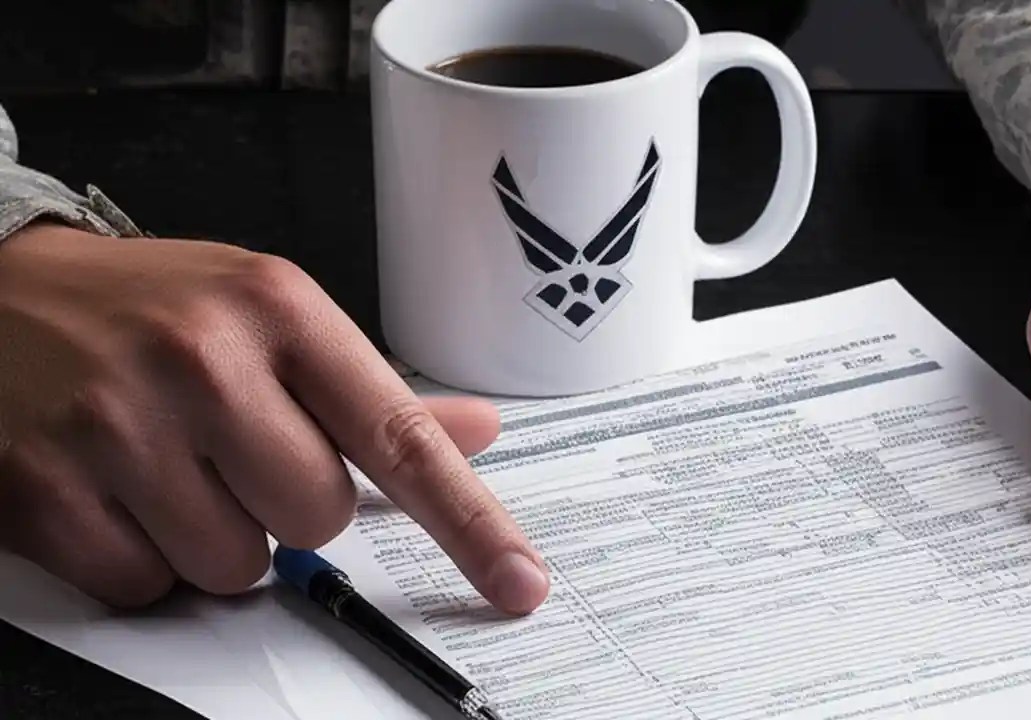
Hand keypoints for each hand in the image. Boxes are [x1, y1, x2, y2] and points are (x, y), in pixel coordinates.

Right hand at [0, 224, 549, 612]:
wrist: (1, 292)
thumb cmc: (148, 308)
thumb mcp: (267, 315)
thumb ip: (372, 389)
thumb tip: (476, 431)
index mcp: (277, 309)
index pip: (398, 435)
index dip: (469, 521)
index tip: (518, 579)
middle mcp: (202, 359)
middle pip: (320, 519)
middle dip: (286, 504)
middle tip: (232, 448)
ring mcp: (118, 425)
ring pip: (238, 566)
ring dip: (215, 537)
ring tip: (167, 463)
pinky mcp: (45, 489)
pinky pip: (147, 587)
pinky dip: (142, 558)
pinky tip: (116, 489)